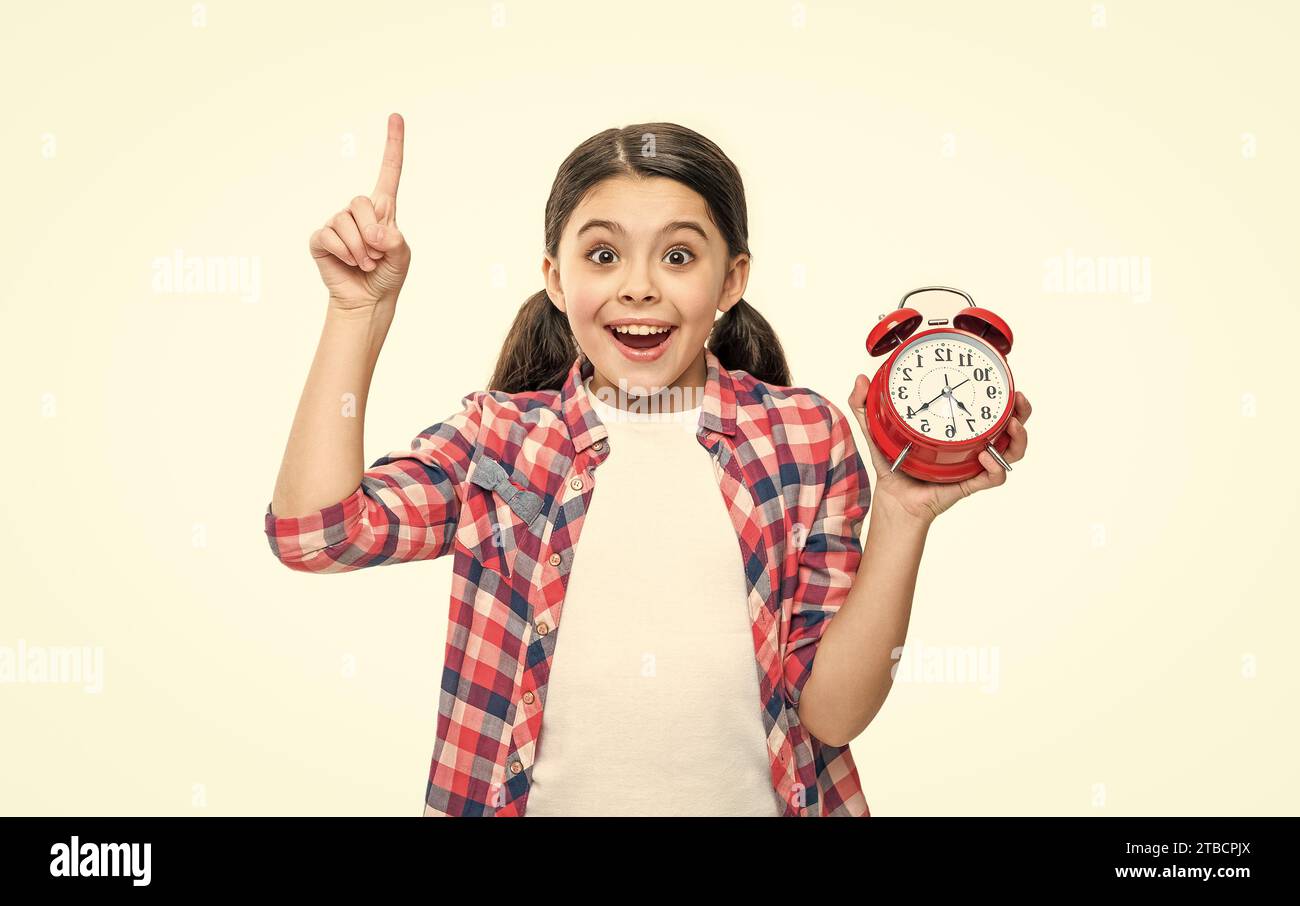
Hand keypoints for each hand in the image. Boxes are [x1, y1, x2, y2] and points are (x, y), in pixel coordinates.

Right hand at [308, 112, 411, 309]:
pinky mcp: (322, 239)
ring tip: (365, 263)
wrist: (368, 300)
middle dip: (371, 232)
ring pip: (345, 221)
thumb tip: (375, 232)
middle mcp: (359, 212)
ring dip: (359, 249)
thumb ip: (395, 241)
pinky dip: (344, 252)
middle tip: (377, 255)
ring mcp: (338, 223)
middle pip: (361, 201)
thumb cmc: (387, 275)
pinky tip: (350, 263)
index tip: (396, 116)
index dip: (393, 145)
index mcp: (383, 210)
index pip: (389, 172)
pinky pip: (329, 236)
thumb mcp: (402, 257)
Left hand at [848, 375, 1031, 526]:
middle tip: (1017, 397)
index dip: (1002, 392)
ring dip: (1019, 437)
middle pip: (1011, 425)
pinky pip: (994, 477)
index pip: (988, 405)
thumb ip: (865, 405)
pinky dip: (996, 467)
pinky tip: (987, 457)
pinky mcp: (970, 483)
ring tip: (1013, 425)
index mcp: (957, 426)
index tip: (1002, 377)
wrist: (893, 499)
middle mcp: (972, 444)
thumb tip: (859, 379)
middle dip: (1021, 410)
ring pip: (1012, 451)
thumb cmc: (892, 464)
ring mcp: (974, 464)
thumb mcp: (877, 430)